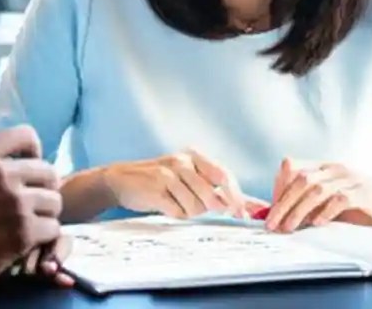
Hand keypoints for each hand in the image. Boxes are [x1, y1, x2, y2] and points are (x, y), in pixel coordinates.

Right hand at [0, 126, 63, 290]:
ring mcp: (14, 201)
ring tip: (28, 227)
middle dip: (44, 190)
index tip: (29, 172)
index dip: (35, 154)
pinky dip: (44, 239)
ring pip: (54, 201)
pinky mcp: (24, 230)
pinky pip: (53, 228)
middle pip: (48, 171)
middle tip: (33, 207)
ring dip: (45, 216)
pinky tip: (27, 244)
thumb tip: (21, 162)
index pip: (27, 135)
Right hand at [102, 149, 258, 218]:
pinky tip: (164, 204)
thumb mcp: (189, 177)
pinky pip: (177, 212)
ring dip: (187, 211)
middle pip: (211, 197)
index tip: (241, 214)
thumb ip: (215, 188)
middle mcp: (182, 161)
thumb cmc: (161, 181)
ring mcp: (168, 174)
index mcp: (194, 156)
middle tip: (192, 205)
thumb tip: (250, 205)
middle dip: (208, 208)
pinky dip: (174, 214)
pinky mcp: (156, 189)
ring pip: (194, 207)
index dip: (235, 197)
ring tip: (174, 201)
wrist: (122, 180)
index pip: (224, 176)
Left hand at [265, 158, 371, 232]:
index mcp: (323, 166)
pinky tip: (317, 224)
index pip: (293, 168)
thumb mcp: (329, 198)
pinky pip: (340, 199)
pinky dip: (325, 211)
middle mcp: (335, 169)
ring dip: (299, 210)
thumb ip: (306, 202)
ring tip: (288, 228)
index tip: (268, 212)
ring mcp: (350, 179)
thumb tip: (275, 215)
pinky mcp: (363, 193)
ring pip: (317, 189)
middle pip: (301, 180)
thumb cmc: (358, 202)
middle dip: (283, 204)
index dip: (278, 189)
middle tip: (271, 224)